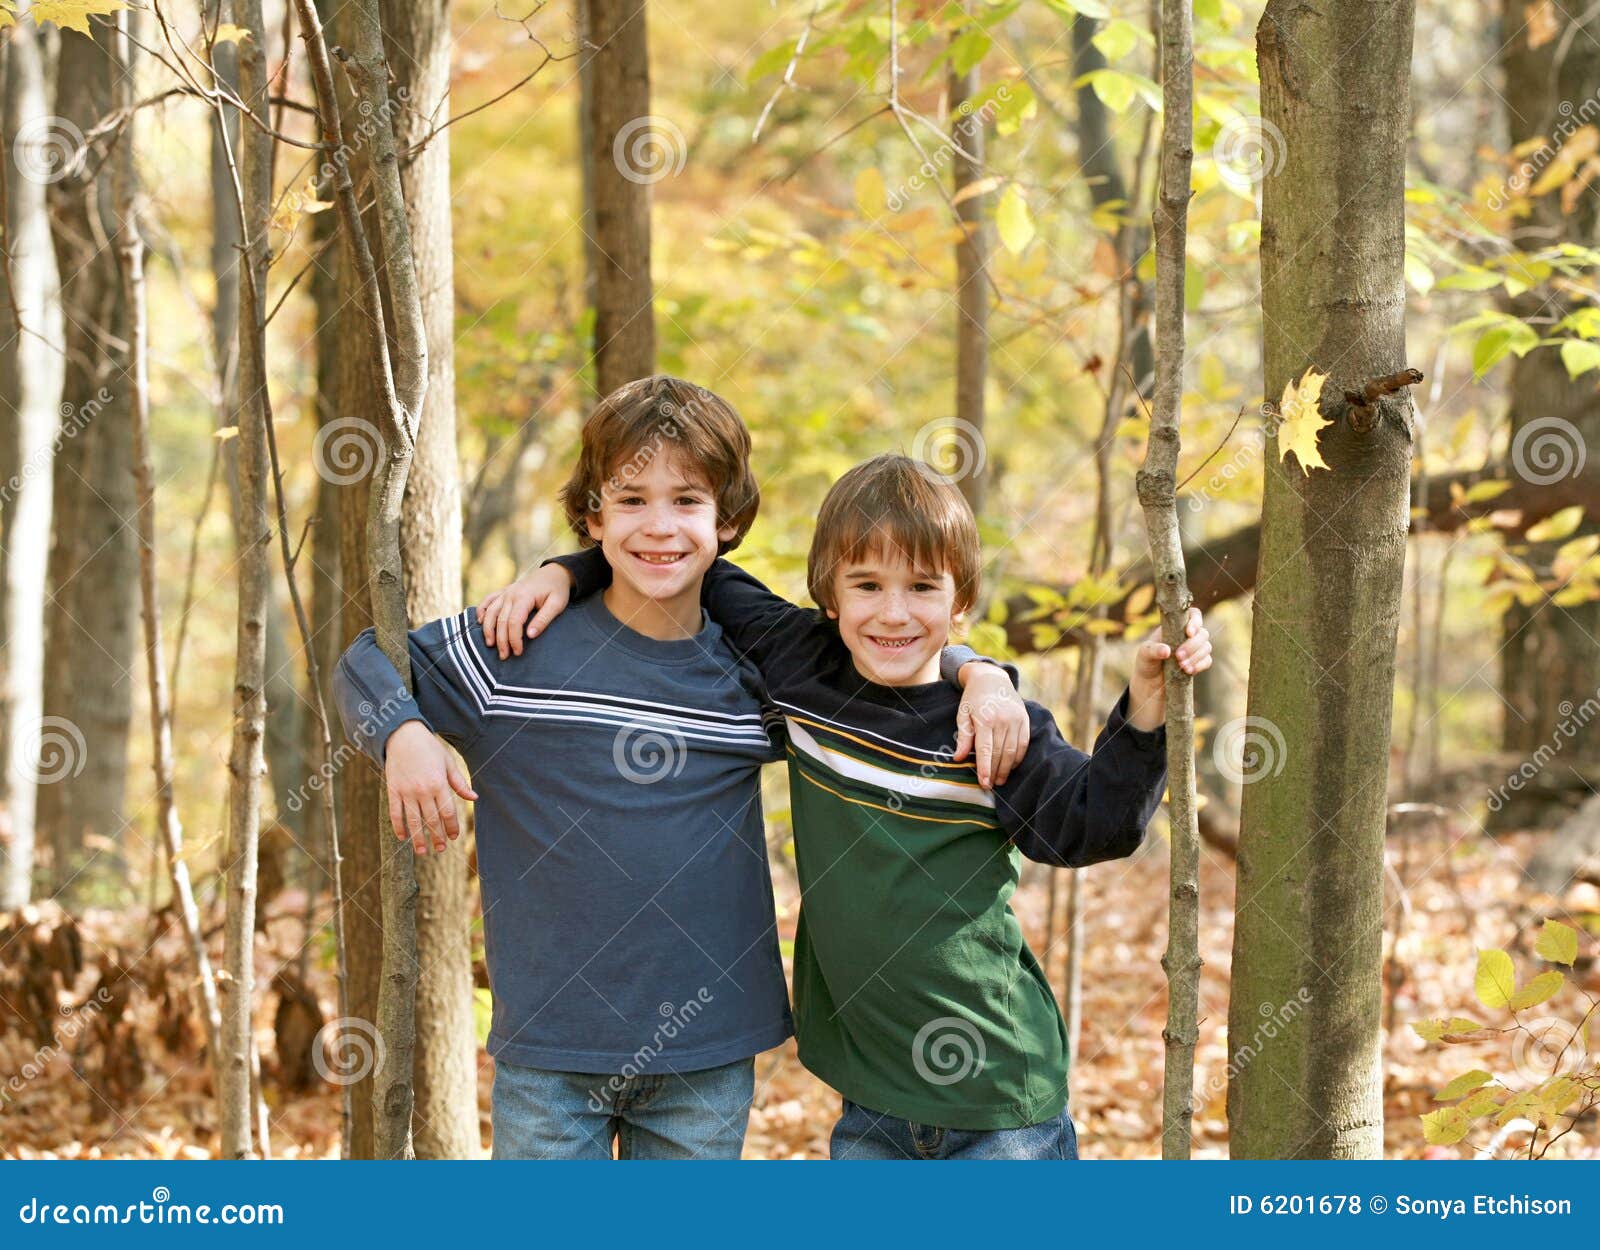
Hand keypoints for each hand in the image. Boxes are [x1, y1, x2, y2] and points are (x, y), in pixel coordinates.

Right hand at [384, 720, 477, 854]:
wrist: (403, 735)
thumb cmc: (429, 748)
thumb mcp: (448, 762)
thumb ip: (460, 783)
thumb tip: (474, 798)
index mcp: (439, 784)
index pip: (447, 812)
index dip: (451, 827)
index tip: (453, 837)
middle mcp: (423, 790)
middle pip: (431, 820)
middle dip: (437, 836)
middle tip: (440, 849)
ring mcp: (406, 791)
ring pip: (413, 820)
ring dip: (418, 838)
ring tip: (423, 851)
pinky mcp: (393, 790)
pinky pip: (396, 812)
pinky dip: (399, 826)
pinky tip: (403, 837)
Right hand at [478, 565, 573, 658]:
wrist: (554, 572)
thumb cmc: (557, 590)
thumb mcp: (557, 604)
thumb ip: (544, 619)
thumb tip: (530, 635)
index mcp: (524, 597)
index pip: (514, 622)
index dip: (514, 639)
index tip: (518, 652)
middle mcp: (511, 594)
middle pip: (500, 620)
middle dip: (501, 640)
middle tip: (504, 656)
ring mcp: (506, 592)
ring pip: (490, 612)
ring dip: (488, 629)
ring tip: (489, 644)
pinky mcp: (504, 592)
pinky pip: (488, 600)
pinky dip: (482, 610)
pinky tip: (480, 622)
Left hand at [952, 662, 1030, 788]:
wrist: (991, 678)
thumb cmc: (973, 699)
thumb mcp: (963, 714)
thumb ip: (963, 737)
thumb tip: (958, 758)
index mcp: (985, 719)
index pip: (986, 750)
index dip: (985, 769)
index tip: (984, 784)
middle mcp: (1003, 720)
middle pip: (1000, 753)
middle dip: (995, 772)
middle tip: (990, 785)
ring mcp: (1016, 720)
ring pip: (1013, 751)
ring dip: (1007, 769)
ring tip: (1000, 780)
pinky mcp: (1025, 720)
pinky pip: (1023, 744)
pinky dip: (1018, 758)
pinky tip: (1011, 767)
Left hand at [1128, 606, 1211, 727]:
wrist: (1150, 684)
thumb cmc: (1146, 663)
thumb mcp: (1144, 655)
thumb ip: (1153, 650)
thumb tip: (1166, 650)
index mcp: (1175, 626)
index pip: (1193, 615)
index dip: (1195, 621)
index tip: (1189, 632)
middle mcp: (1187, 636)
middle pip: (1202, 633)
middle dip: (1192, 645)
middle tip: (1178, 656)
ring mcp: (1195, 649)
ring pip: (1207, 647)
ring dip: (1196, 656)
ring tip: (1182, 666)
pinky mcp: (1198, 663)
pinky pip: (1207, 660)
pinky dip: (1200, 665)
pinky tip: (1189, 671)